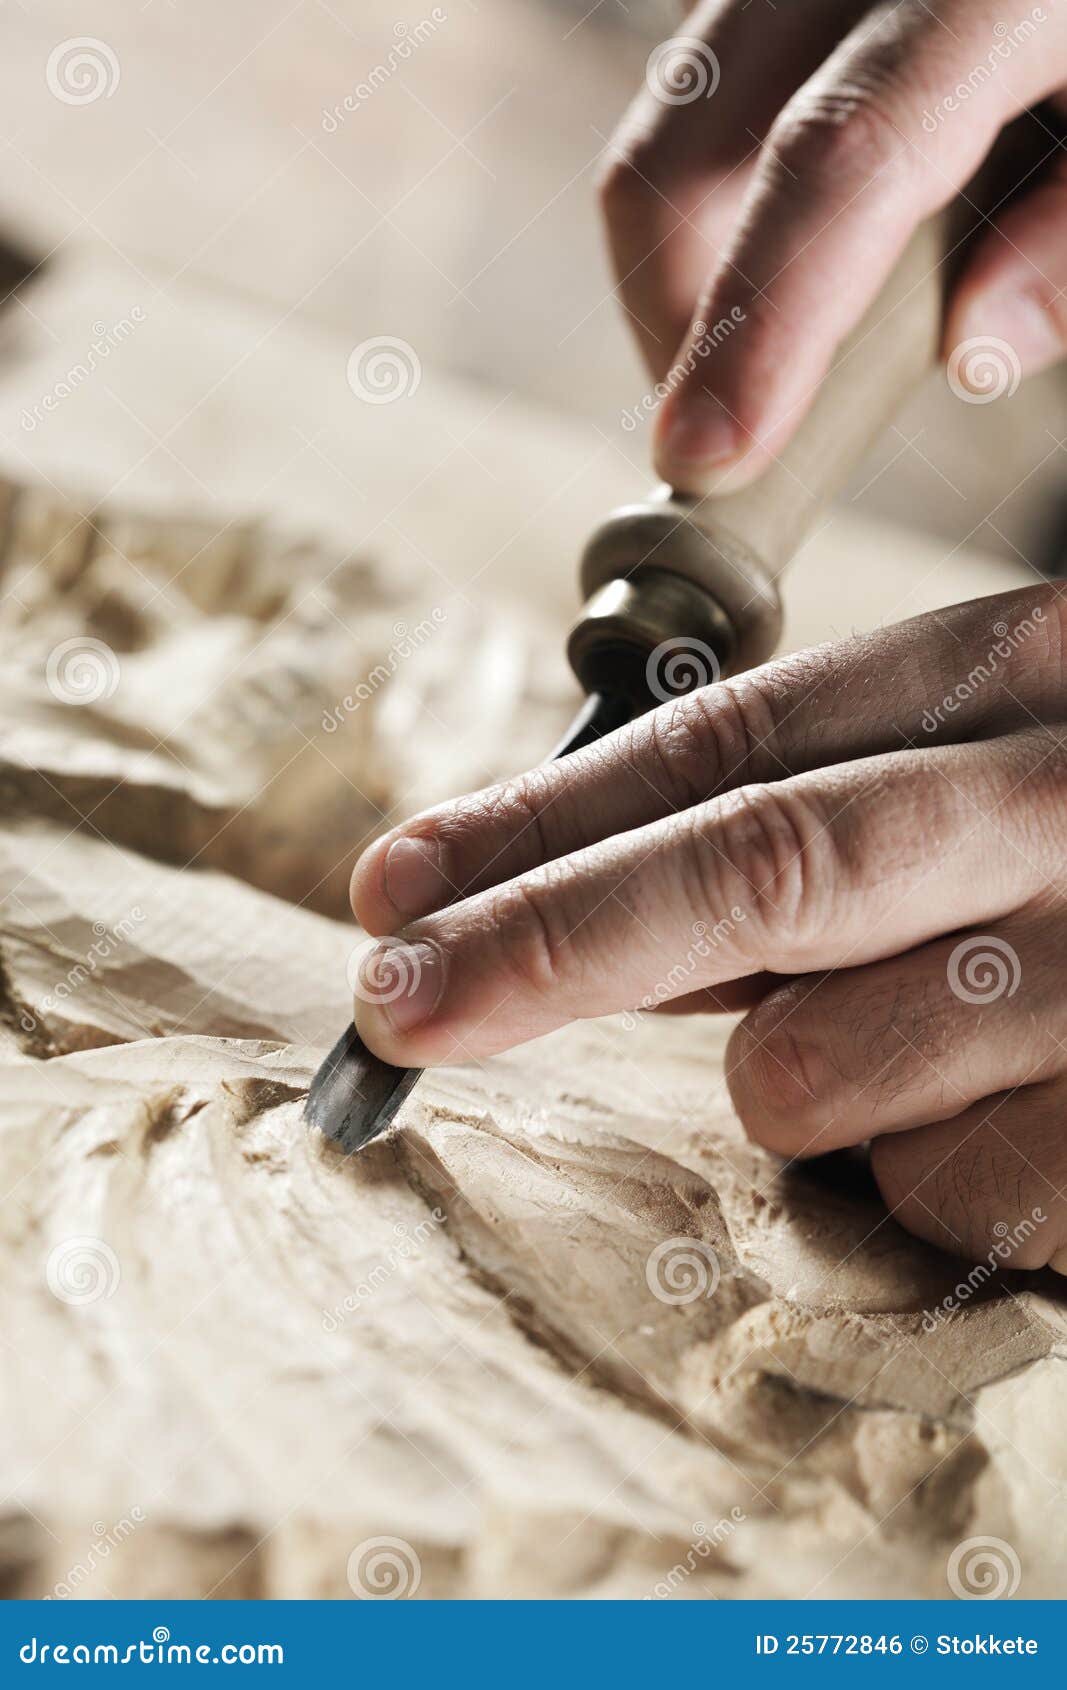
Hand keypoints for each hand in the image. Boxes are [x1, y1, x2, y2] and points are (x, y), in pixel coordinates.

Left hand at [350, 584, 1066, 1270]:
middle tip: (390, 1008)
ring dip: (805, 1081)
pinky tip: (1023, 1113)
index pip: (725, 742)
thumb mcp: (974, 782)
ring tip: (923, 1040)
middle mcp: (1066, 792)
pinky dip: (929, 1172)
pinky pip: (935, 1191)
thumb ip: (794, 826)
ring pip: (817, 1067)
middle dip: (545, 946)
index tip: (397, 882)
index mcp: (1011, 672)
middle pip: (756, 870)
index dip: (542, 818)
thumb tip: (555, 889)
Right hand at [600, 0, 1066, 492]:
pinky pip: (697, 85)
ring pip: (669, 123)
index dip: (764, 317)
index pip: (844, 154)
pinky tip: (778, 244)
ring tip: (763, 347)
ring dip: (685, 266)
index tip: (712, 455)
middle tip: (730, 430)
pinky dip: (713, 192)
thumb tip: (972, 349)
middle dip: (679, 317)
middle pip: (691, 144)